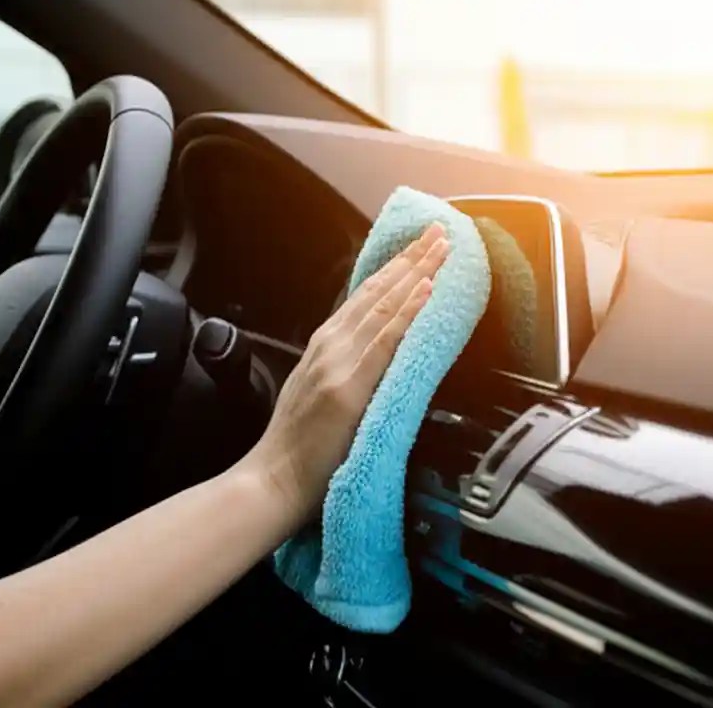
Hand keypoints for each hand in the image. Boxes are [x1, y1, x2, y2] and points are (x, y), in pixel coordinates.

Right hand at [239, 223, 448, 517]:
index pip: (365, 298)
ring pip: (384, 307)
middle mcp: (329, 347)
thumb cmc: (296, 449)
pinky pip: (386, 341)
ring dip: (416, 272)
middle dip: (410, 258)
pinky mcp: (349, 388)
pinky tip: (425, 289)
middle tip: (438, 230)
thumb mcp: (316, 394)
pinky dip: (407, 311)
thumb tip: (374, 355)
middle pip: (377, 293)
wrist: (272, 482)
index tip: (418, 246)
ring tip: (440, 247)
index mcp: (323, 348)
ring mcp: (338, 365)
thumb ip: (341, 369)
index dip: (393, 269)